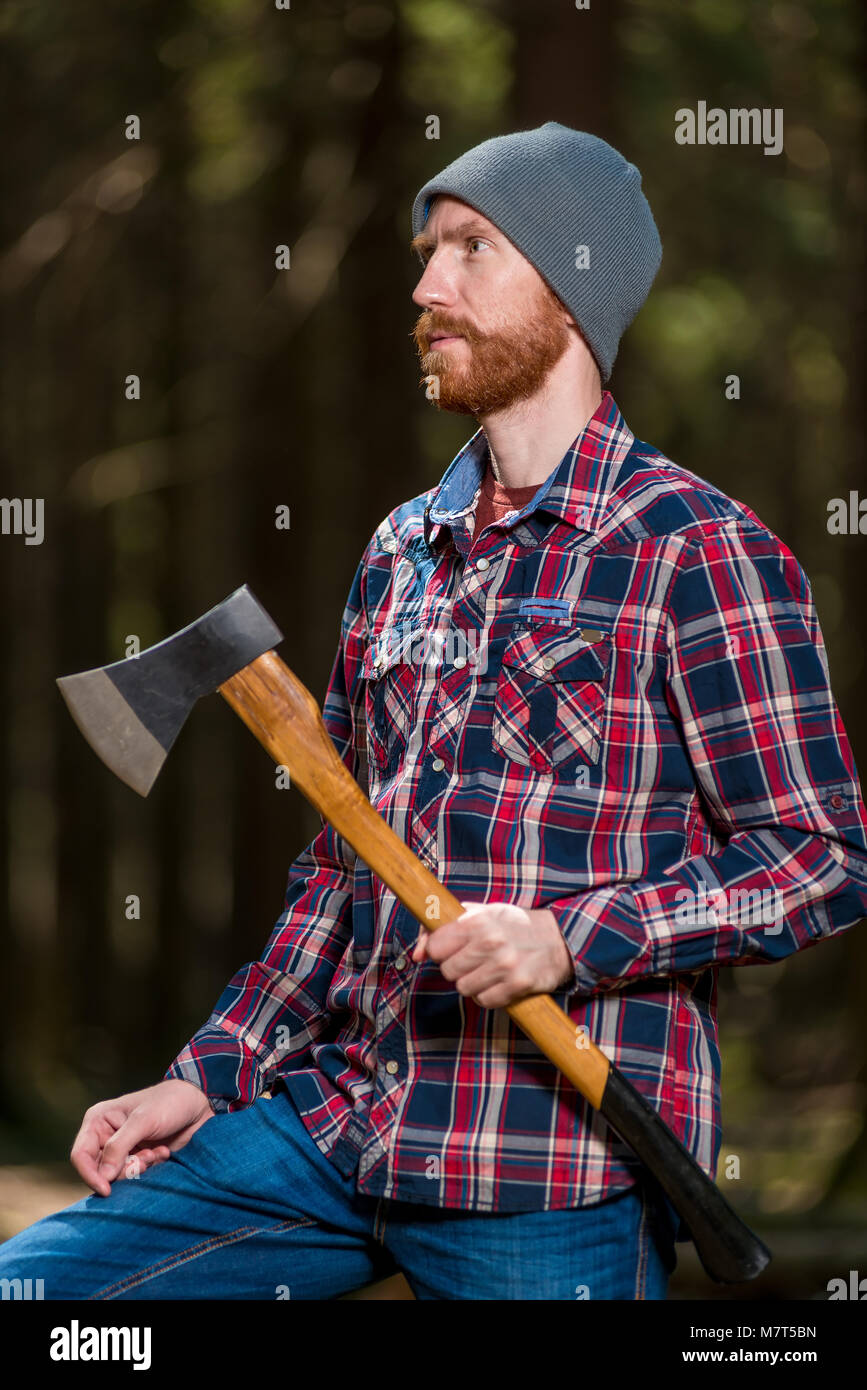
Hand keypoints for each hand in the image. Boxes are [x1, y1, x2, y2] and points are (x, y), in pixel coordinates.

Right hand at [70, 1079, 214, 1195]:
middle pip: (100, 1170)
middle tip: (146, 1158)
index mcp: (98, 1121)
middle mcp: (106, 1136)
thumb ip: (120, 1147)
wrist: (199, 1104)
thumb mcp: (143, 1120)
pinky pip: (135, 1174)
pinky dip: (149, 1168)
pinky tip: (163, 1153)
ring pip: (118, 1175)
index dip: (90, 1175)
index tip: (107, 1190)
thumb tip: (103, 1177)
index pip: (81, 1155)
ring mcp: (123, 1148)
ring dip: (139, 1168)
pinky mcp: (139, 1157)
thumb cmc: (169, 1103)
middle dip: (124, 1169)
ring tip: (156, 1152)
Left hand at [410, 901, 574, 1007]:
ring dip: (472, 983)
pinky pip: (485, 1001)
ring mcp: (505, 965)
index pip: (436, 947)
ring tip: (487, 971)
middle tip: (472, 961)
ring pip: (464, 988)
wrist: (558, 939)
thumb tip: (416, 954)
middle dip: (457, 968)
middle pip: (448, 971)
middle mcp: (490, 942)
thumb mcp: (480, 914)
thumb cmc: (513, 925)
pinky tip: (498, 982)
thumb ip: (442, 927)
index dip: (441, 951)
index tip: (452, 949)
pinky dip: (488, 995)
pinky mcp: (517, 985)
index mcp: (478, 921)